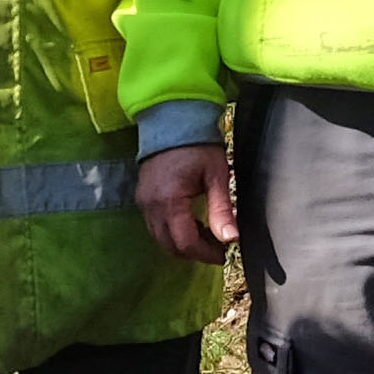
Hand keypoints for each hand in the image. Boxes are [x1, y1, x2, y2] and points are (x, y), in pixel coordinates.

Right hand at [137, 144, 236, 263]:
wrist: (171, 119)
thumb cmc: (197, 145)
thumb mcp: (216, 175)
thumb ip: (222, 209)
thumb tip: (231, 238)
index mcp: (170, 201)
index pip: (185, 243)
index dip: (206, 254)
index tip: (225, 254)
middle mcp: (151, 206)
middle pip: (171, 247)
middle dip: (195, 252)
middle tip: (218, 246)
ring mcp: (144, 203)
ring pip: (161, 239)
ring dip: (184, 243)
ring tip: (208, 234)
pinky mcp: (142, 198)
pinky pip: (156, 226)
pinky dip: (174, 232)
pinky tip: (192, 222)